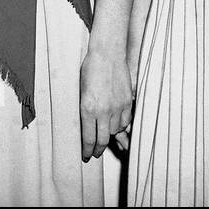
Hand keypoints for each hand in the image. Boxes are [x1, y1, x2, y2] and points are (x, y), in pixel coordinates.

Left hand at [79, 44, 132, 161]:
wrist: (107, 53)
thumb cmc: (90, 69)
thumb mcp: (81, 91)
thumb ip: (84, 110)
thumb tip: (86, 125)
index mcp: (88, 109)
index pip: (88, 138)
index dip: (87, 150)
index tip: (86, 155)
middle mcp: (103, 111)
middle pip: (102, 140)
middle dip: (97, 150)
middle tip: (95, 153)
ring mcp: (117, 107)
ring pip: (114, 131)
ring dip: (109, 136)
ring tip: (105, 138)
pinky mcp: (127, 101)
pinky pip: (125, 121)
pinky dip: (121, 126)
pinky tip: (117, 127)